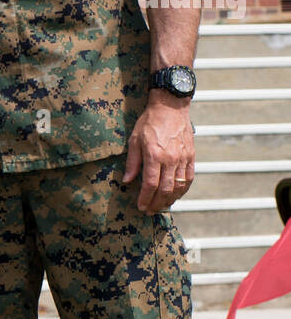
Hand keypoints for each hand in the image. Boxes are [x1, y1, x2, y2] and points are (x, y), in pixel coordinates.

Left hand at [122, 97, 194, 212]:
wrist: (170, 107)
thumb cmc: (149, 122)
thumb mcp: (135, 140)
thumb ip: (133, 162)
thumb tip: (127, 181)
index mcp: (155, 155)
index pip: (151, 184)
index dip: (146, 198)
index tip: (141, 206)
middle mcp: (171, 159)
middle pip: (166, 189)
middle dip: (157, 203)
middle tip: (150, 210)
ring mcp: (183, 158)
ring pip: (179, 186)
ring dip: (170, 200)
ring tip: (161, 206)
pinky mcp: (191, 156)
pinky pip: (189, 178)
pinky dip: (183, 190)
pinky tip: (176, 195)